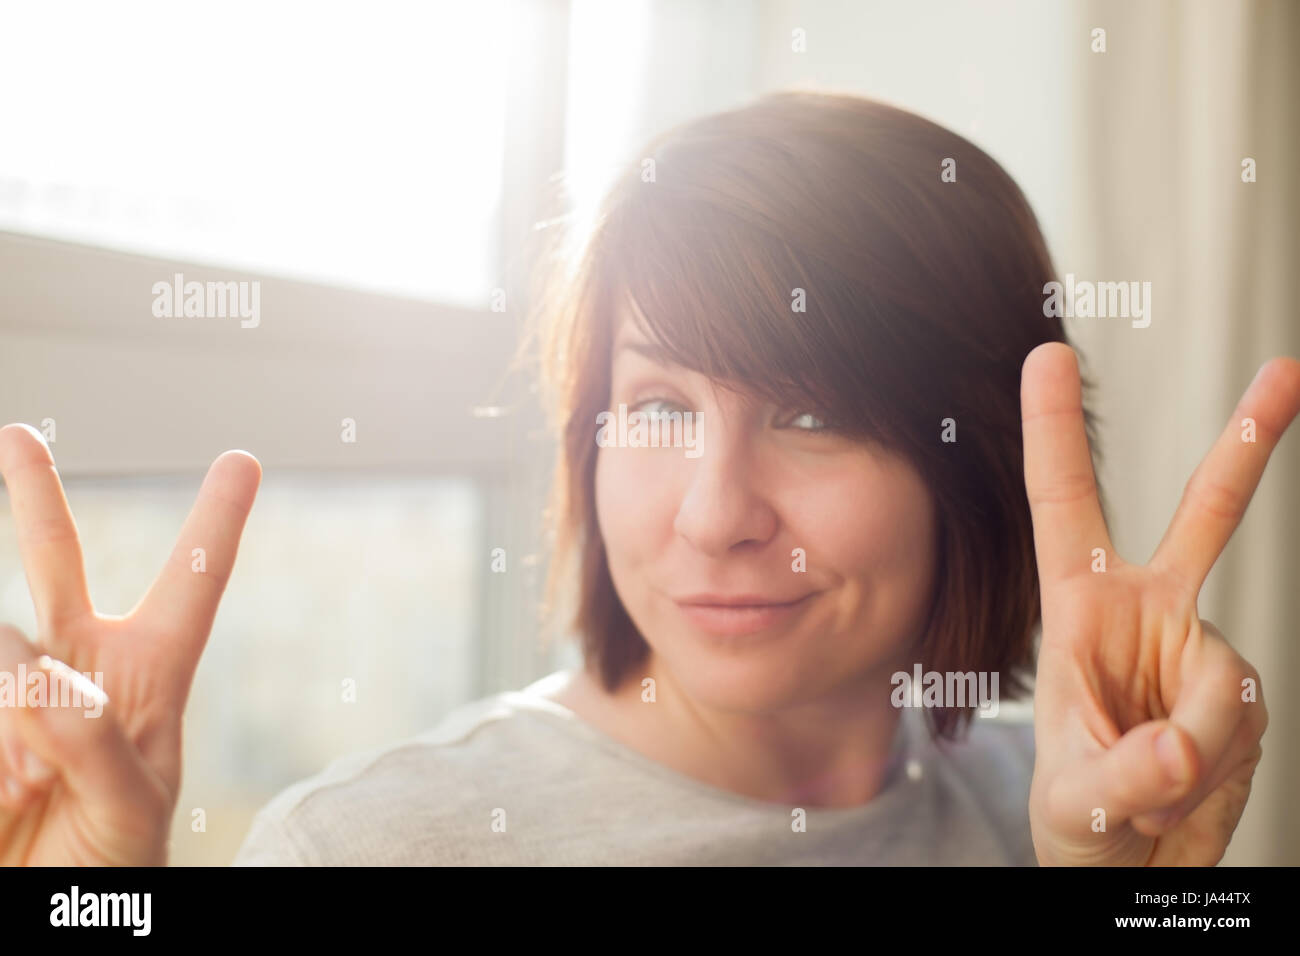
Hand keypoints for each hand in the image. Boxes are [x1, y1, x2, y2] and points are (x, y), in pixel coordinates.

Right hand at [0, 423, 260, 864]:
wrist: (47, 911)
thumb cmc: (116, 863)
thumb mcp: (131, 808)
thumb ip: (92, 740)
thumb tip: (32, 667)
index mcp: (151, 677)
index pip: (193, 586)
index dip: (216, 523)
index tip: (244, 460)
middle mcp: (80, 670)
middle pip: (56, 565)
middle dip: (35, 498)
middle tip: (16, 436)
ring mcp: (17, 694)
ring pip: (1, 660)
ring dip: (14, 731)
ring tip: (32, 794)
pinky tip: (9, 801)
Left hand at [1021, 345, 1299, 864]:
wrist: (1130, 863)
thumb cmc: (1076, 818)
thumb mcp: (1075, 798)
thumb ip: (1126, 774)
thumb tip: (1186, 745)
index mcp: (1080, 608)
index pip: (1064, 506)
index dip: (1054, 431)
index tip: (1045, 354)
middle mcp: (1148, 613)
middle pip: (1205, 517)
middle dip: (1250, 445)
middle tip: (1287, 373)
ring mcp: (1202, 650)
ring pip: (1223, 678)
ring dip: (1190, 749)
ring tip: (1150, 787)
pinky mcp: (1241, 694)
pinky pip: (1243, 721)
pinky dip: (1218, 769)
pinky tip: (1189, 786)